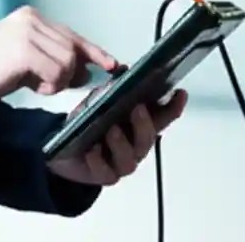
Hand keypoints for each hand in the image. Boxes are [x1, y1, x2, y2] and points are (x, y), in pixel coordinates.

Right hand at [0, 6, 118, 100]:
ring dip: (56, 82)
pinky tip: (29, 85)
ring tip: (32, 83)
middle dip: (69, 74)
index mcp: (32, 17)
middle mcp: (32, 19)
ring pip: (68, 62)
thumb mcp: (27, 59)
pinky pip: (55, 73)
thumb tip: (87, 71)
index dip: (94, 52)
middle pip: (73, 50)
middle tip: (45, 85)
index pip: (72, 34)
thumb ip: (54, 58)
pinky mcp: (24, 50)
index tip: (113, 64)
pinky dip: (47, 86)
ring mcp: (27, 32)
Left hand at [47, 89, 188, 186]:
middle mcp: (134, 147)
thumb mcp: (98, 103)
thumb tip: (123, 71)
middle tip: (138, 109)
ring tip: (112, 131)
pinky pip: (104, 171)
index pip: (161, 118)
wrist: (65, 151)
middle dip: (144, 124)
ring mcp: (120, 163)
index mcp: (138, 127)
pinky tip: (91, 151)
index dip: (173, 107)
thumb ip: (111, 90)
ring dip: (121, 143)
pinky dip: (98, 161)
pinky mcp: (103, 175)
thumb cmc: (88, 125)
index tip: (179, 93)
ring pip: (128, 159)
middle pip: (147, 139)